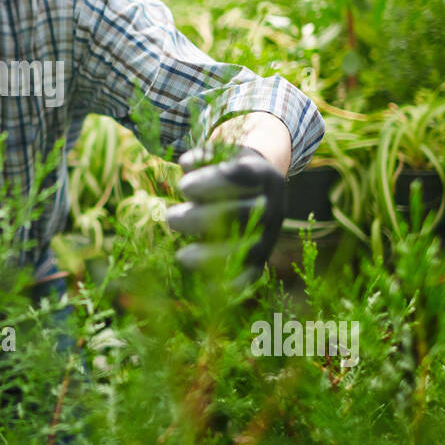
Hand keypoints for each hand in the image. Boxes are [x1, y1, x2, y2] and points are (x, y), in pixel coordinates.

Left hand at [166, 145, 284, 278]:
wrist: (262, 188)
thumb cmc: (229, 170)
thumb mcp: (220, 156)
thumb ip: (203, 156)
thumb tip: (187, 163)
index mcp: (263, 174)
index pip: (240, 176)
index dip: (211, 182)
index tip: (184, 187)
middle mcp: (273, 204)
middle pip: (238, 215)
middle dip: (199, 218)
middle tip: (171, 217)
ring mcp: (270, 234)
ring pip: (245, 249)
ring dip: (210, 256)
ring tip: (181, 256)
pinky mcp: (264, 257)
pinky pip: (252, 275)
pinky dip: (232, 285)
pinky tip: (206, 289)